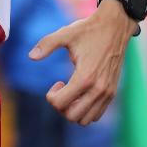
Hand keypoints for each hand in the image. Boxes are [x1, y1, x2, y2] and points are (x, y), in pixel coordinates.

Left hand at [28, 0, 135, 124]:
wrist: (115, 26)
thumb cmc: (88, 30)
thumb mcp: (65, 33)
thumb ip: (46, 44)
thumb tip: (31, 57)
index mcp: (85, 77)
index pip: (61, 104)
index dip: (51, 97)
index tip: (56, 82)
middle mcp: (98, 89)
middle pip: (72, 116)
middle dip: (61, 105)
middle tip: (62, 88)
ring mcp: (107, 93)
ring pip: (85, 120)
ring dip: (74, 110)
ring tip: (72, 91)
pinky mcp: (112, 92)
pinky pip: (97, 114)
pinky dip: (86, 110)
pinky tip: (82, 92)